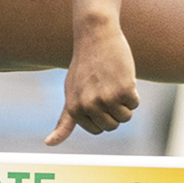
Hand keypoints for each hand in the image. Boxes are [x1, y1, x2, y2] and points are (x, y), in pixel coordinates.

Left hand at [46, 21, 139, 144]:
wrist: (96, 38)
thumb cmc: (84, 66)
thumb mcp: (71, 94)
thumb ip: (65, 120)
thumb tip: (48, 144)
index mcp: (75, 109)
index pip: (98, 129)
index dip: (103, 115)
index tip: (97, 96)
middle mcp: (89, 106)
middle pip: (112, 125)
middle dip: (115, 110)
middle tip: (107, 89)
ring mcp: (106, 99)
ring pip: (126, 117)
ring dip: (126, 103)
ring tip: (115, 83)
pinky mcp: (124, 90)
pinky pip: (135, 104)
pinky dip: (134, 93)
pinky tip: (123, 77)